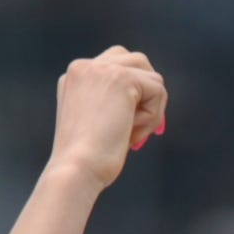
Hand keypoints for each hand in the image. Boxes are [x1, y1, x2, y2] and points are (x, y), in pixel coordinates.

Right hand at [49, 46, 168, 191]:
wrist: (75, 171)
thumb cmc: (85, 163)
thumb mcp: (95, 127)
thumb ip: (113, 105)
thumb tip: (148, 99)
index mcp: (75, 77)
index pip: (115, 67)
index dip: (134, 95)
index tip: (133, 127)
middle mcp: (85, 67)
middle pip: (137, 61)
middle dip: (148, 94)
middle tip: (150, 129)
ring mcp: (102, 69)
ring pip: (152, 77)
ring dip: (152, 110)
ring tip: (135, 137)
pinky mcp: (122, 78)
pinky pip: (158, 90)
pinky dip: (154, 117)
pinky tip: (134, 137)